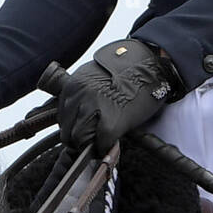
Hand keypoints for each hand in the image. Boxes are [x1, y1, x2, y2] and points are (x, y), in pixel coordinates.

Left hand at [57, 37, 184, 157]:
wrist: (151, 66)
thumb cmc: (127, 72)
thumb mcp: (93, 77)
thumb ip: (79, 94)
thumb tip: (72, 114)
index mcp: (73, 86)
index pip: (61, 118)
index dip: (73, 126)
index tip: (83, 128)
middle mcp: (78, 97)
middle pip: (67, 132)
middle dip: (79, 137)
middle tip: (94, 136)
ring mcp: (93, 109)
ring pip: (79, 140)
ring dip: (91, 142)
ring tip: (103, 138)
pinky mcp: (110, 123)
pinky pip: (100, 143)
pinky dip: (106, 146)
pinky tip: (113, 140)